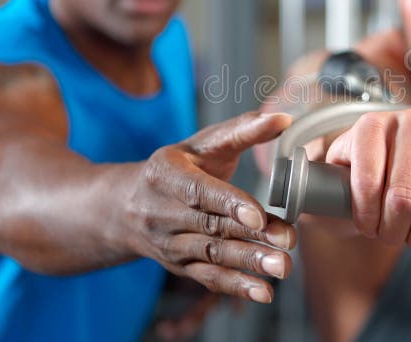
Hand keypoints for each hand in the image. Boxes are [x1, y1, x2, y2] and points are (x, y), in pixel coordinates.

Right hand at [124, 112, 296, 302]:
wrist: (123, 206)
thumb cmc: (176, 167)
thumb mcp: (201, 144)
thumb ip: (242, 130)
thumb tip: (284, 119)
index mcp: (164, 175)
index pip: (199, 191)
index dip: (229, 203)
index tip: (258, 215)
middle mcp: (161, 212)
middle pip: (210, 226)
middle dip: (251, 236)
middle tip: (287, 242)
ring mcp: (168, 243)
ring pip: (212, 254)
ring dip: (249, 263)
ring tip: (282, 266)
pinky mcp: (178, 266)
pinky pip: (207, 277)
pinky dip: (235, 286)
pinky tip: (263, 292)